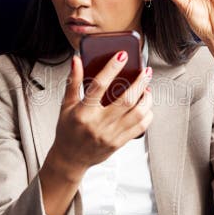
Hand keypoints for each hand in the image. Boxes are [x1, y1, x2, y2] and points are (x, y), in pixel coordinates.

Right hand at [47, 53, 152, 180]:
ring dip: (147, 98)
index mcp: (83, 112)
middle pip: (126, 100)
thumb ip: (73, 82)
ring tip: (147, 89)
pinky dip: (147, 114)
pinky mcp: (119, 143)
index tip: (122, 55)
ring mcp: (110, 135)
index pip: (99, 86)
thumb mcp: (66, 105)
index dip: (112, 68)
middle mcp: (98, 124)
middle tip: (145, 72)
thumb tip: (76, 60)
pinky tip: (146, 106)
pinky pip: (140, 127)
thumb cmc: (68, 131)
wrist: (70, 158)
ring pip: (137, 114)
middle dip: (140, 82)